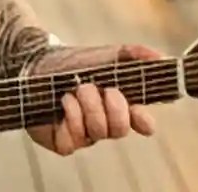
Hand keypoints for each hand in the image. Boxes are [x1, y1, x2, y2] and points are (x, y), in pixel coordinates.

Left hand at [26, 44, 160, 155]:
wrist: (37, 63)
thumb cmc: (74, 62)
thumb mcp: (105, 54)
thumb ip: (133, 53)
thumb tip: (160, 57)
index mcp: (119, 107)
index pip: (142, 124)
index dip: (144, 121)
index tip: (138, 110)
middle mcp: (103, 124)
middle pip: (120, 129)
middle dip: (110, 106)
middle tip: (94, 87)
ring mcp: (83, 135)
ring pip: (98, 133)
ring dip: (87, 107)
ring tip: (74, 90)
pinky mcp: (61, 142)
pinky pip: (72, 143)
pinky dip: (70, 120)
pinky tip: (63, 103)